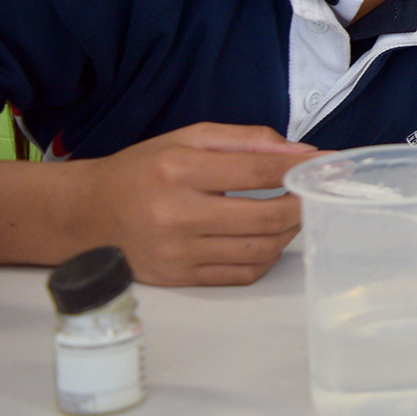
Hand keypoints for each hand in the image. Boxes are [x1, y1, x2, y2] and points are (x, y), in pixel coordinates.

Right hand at [72, 123, 316, 285]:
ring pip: (260, 249)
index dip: (301, 168)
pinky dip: (266, 257)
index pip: (258, 171)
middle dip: (303, 204)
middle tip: (313, 193)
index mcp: (179, 169)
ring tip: (291, 213)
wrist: (87, 214)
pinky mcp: (179, 278)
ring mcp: (178, 252)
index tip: (328, 164)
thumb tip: (302, 153)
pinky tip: (267, 238)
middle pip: (267, 216)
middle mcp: (177, 213)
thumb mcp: (190, 137)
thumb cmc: (143, 169)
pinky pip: (241, 274)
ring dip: (289, 231)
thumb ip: (249, 140)